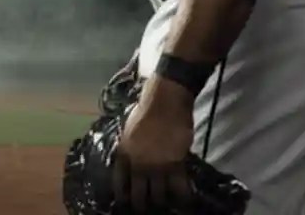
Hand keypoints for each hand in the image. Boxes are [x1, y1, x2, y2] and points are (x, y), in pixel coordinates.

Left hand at [112, 78, 194, 212]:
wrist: (165, 101)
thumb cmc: (146, 109)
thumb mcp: (129, 130)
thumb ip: (130, 148)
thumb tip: (134, 161)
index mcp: (124, 154)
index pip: (119, 182)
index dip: (121, 194)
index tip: (124, 202)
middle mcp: (138, 164)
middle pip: (138, 194)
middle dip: (141, 205)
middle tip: (144, 209)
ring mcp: (157, 166)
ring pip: (158, 194)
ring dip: (161, 201)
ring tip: (164, 205)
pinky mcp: (175, 163)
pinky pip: (178, 186)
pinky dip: (182, 195)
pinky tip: (184, 200)